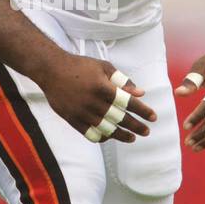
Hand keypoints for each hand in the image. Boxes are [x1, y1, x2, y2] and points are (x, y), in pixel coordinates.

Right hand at [38, 53, 156, 142]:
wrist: (51, 70)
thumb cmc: (80, 66)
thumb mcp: (103, 67)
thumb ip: (122, 80)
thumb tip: (140, 93)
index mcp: (103, 87)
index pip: (128, 102)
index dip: (143, 111)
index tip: (153, 117)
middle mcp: (93, 102)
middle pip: (120, 119)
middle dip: (136, 126)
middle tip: (146, 131)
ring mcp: (82, 112)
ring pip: (107, 129)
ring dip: (121, 135)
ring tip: (132, 138)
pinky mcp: (72, 119)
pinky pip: (90, 134)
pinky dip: (102, 137)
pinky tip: (110, 137)